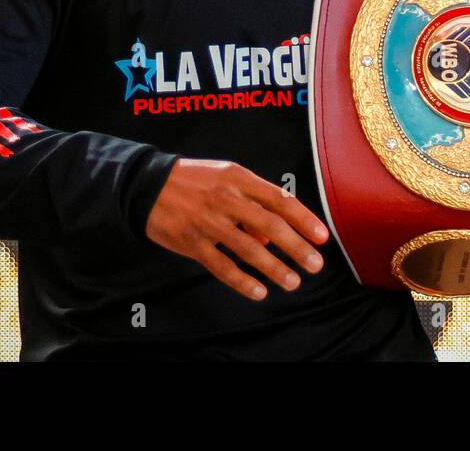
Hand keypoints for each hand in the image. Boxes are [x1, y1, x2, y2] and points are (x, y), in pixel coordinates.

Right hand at [144, 158, 329, 301]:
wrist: (146, 185)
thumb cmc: (194, 180)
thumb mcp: (225, 177)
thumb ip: (251, 202)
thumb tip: (271, 238)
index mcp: (238, 178)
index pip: (280, 199)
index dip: (304, 219)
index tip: (322, 237)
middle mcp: (226, 199)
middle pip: (270, 226)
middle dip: (297, 248)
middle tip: (315, 265)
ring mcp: (208, 222)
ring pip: (249, 250)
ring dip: (275, 268)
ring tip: (292, 282)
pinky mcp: (192, 242)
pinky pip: (222, 266)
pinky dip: (242, 281)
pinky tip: (259, 291)